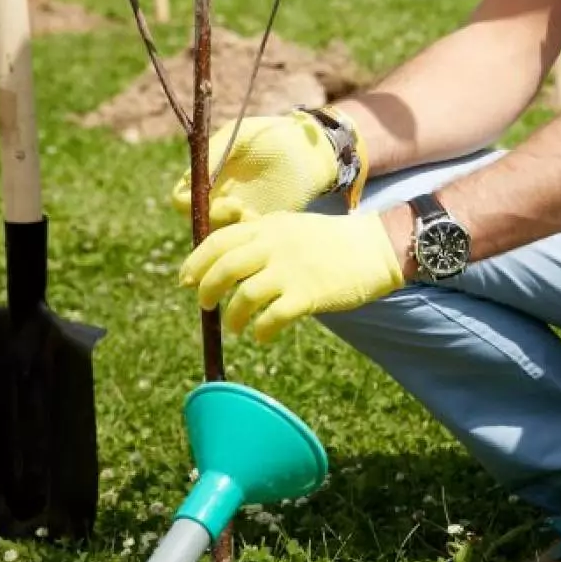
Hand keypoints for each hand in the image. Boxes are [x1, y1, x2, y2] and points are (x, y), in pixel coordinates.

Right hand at [170, 111, 349, 225]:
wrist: (308, 146)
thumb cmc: (270, 135)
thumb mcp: (240, 135)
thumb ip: (215, 153)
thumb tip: (191, 180)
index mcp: (206, 178)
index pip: (182, 199)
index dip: (193, 203)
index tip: (219, 196)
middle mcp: (216, 199)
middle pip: (199, 223)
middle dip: (216, 220)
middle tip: (240, 208)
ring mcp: (238, 215)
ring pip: (221, 237)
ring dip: (235, 232)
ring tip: (256, 215)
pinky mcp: (260, 226)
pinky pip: (246, 242)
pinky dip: (254, 236)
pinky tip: (271, 221)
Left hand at [179, 212, 403, 341]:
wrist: (374, 249)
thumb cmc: (329, 241)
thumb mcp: (289, 225)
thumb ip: (258, 233)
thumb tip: (223, 250)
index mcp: (267, 227)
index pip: (218, 241)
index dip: (195, 262)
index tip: (186, 280)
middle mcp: (274, 245)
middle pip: (224, 268)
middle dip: (206, 291)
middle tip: (206, 306)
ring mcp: (291, 270)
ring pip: (244, 296)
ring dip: (233, 317)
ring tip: (235, 327)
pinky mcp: (308, 295)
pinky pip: (272, 319)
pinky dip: (261, 332)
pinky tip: (263, 336)